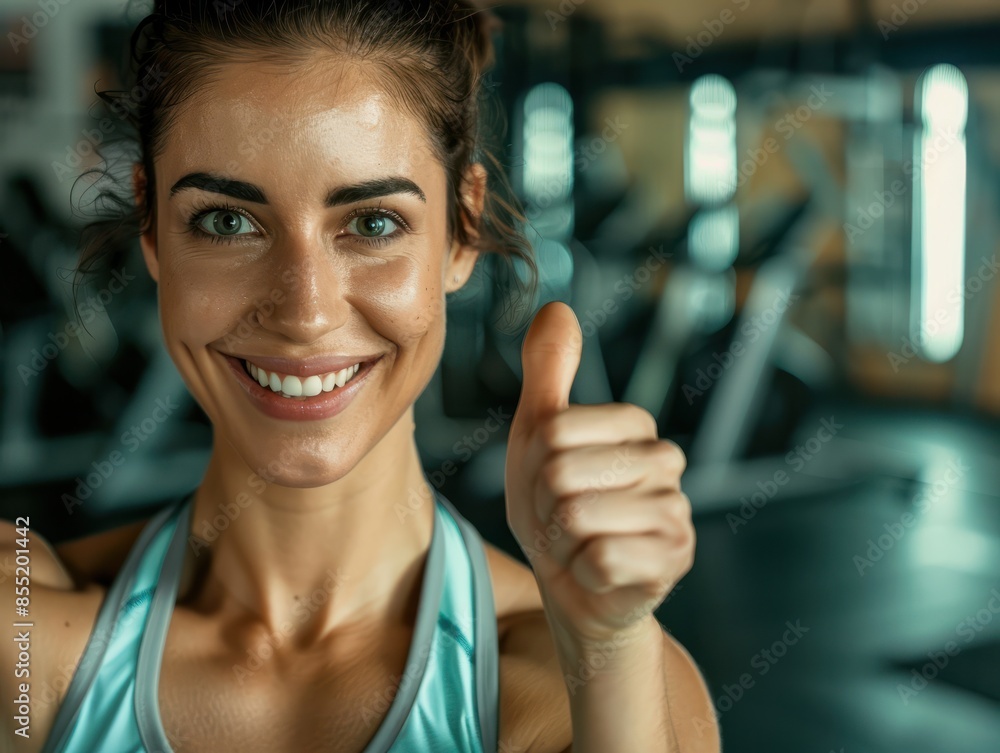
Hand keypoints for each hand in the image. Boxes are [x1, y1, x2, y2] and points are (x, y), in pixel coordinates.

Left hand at [504, 302, 693, 646]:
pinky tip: (598, 573)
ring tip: (579, 545)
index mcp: (636, 425)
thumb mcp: (539, 435)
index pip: (552, 432)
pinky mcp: (674, 561)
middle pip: (562, 473)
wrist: (574, 588)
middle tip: (561, 522)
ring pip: (577, 517)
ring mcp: (676, 512)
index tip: (547, 487)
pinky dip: (582, 573)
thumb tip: (556, 306)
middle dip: (542, 508)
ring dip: (560, 543)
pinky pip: (600, 559)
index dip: (532, 468)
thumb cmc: (555, 508)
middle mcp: (666, 462)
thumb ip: (548, 372)